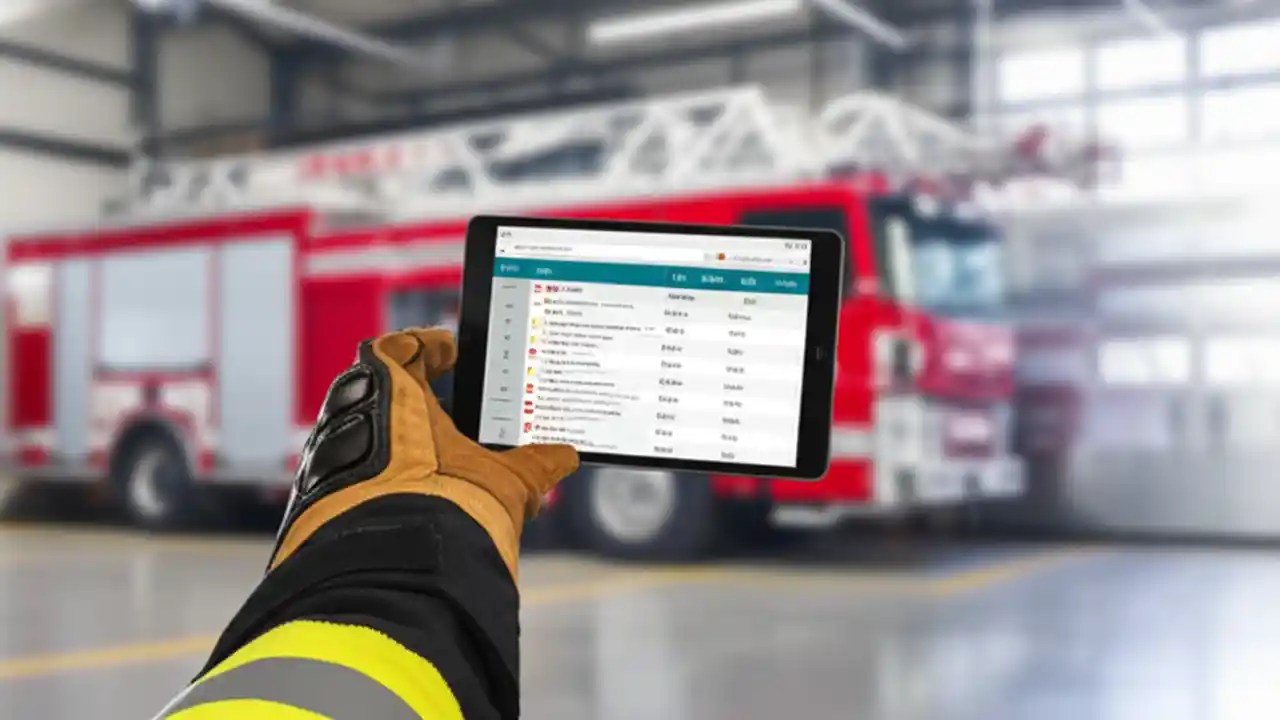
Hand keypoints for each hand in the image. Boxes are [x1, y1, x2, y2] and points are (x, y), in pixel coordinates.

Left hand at [270, 328, 578, 579]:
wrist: (394, 574)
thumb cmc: (451, 508)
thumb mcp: (507, 482)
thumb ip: (535, 466)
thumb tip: (563, 457)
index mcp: (396, 393)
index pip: (399, 348)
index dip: (424, 346)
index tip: (447, 348)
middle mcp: (355, 419)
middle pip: (378, 392)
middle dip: (411, 400)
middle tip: (443, 408)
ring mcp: (330, 462)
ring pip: (361, 438)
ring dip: (394, 446)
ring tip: (431, 465)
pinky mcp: (318, 505)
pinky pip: (347, 479)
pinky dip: (376, 483)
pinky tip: (406, 503)